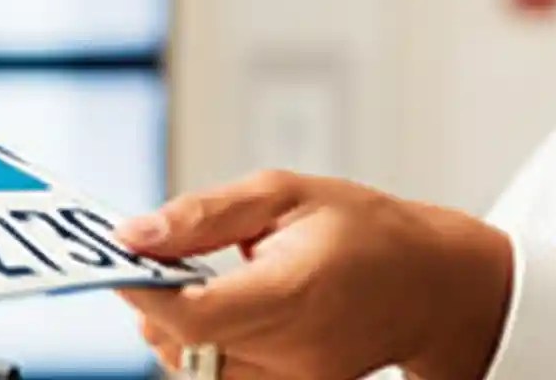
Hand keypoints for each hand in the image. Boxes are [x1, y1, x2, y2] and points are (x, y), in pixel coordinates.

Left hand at [115, 171, 512, 379]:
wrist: (432, 283)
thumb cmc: (367, 230)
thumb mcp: (289, 194)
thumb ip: (207, 214)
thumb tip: (134, 234)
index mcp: (296, 291)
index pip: (192, 315)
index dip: (143, 291)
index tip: (123, 261)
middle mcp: (295, 350)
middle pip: (182, 349)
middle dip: (154, 307)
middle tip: (161, 261)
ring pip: (195, 370)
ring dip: (177, 329)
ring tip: (201, 282)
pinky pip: (223, 378)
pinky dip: (206, 346)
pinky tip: (225, 310)